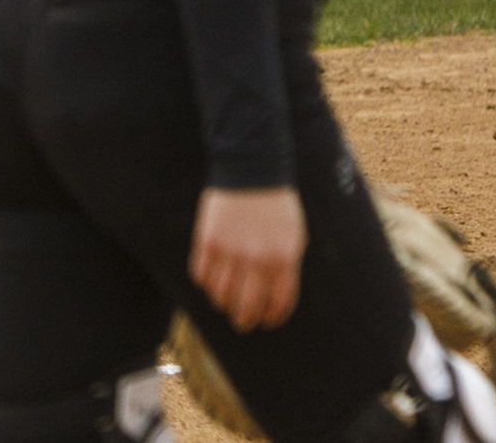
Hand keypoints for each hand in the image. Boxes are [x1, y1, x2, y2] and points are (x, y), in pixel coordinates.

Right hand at [189, 186, 306, 331]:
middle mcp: (257, 259)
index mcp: (283, 259)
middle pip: (247, 305)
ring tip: (224, 301)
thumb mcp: (294, 237)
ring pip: (220, 293)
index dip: (271, 317)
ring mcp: (230, 250)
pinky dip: (204, 283)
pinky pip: (201, 274)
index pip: (278, 303)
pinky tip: (210, 280)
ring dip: (222, 302)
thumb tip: (273, 297)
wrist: (251, 171)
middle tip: (241, 322)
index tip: (266, 321)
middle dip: (244, 319)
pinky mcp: (207, 240)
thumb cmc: (277, 206)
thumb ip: (286, 268)